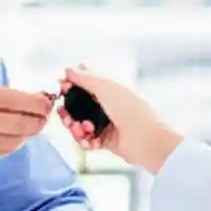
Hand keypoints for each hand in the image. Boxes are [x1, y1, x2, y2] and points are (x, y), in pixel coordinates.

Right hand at [0, 74, 52, 171]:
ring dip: (26, 135)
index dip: (37, 103)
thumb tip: (31, 99)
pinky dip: (10, 145)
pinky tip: (11, 136)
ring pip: (11, 143)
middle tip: (46, 116)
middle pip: (17, 124)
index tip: (48, 101)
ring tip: (30, 125)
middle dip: (38, 120)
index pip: (13, 100)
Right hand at [56, 66, 182, 173]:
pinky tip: (88, 141)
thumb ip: (85, 78)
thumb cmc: (133, 110)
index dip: (70, 85)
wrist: (148, 140)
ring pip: (79, 123)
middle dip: (68, 111)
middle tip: (65, 115)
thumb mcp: (107, 88)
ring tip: (81, 131)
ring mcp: (106, 122)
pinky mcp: (106, 140)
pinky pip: (87, 140)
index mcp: (110, 87)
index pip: (84, 82)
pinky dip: (84, 141)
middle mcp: (107, 104)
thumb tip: (68, 69)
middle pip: (78, 105)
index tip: (61, 88)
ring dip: (75, 127)